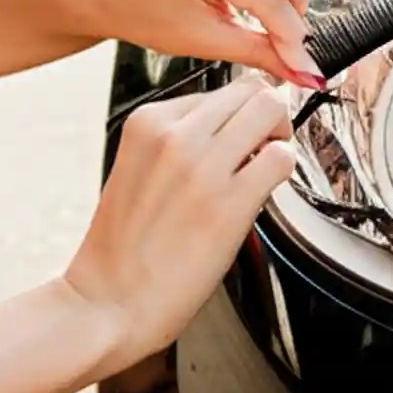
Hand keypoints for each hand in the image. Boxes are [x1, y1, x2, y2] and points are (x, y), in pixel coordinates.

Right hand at [62, 75, 295, 376]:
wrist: (108, 303)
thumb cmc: (126, 247)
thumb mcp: (141, 168)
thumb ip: (181, 140)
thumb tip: (235, 125)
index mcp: (148, 122)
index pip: (219, 89)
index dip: (239, 113)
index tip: (241, 136)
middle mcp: (175, 135)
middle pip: (251, 89)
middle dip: (267, 113)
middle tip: (265, 144)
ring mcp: (203, 166)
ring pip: (271, 110)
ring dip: (279, 135)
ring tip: (264, 166)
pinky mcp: (230, 202)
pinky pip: (282, 157)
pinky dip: (284, 168)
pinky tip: (265, 190)